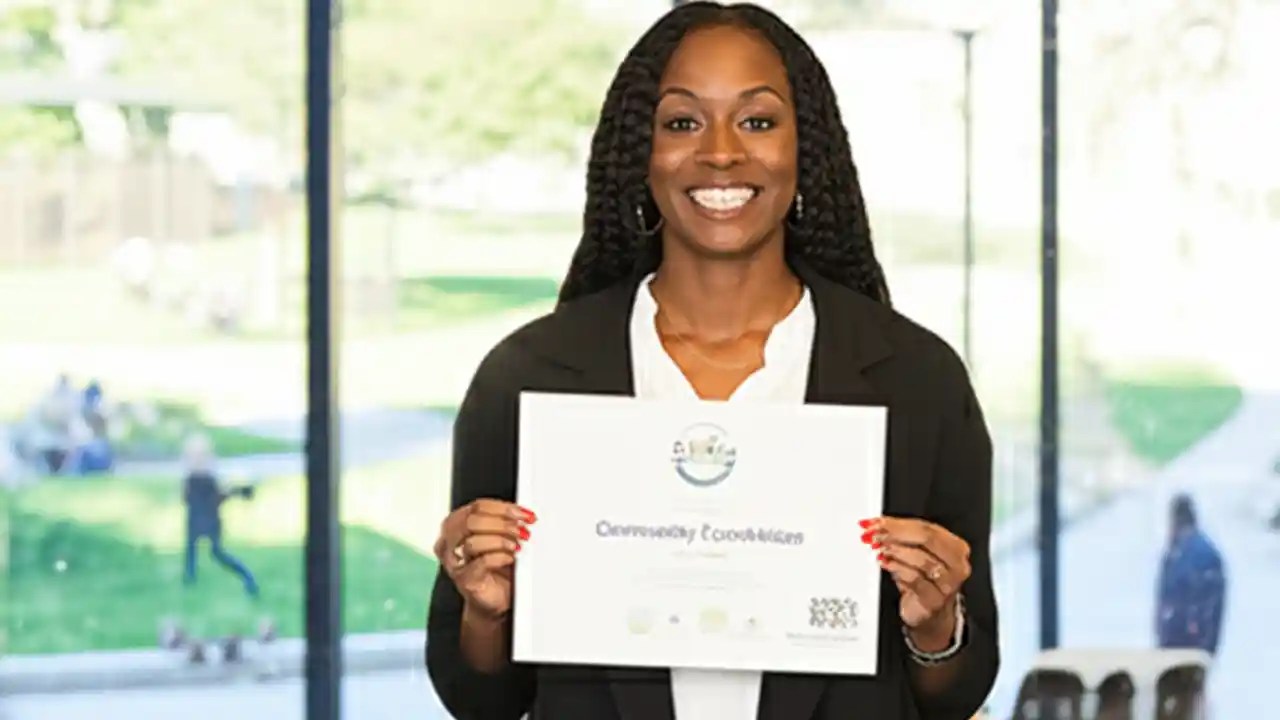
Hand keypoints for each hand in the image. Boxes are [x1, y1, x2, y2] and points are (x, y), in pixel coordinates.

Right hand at [433, 499, 535, 620]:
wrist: (495, 598)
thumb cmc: (497, 566)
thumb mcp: (500, 537)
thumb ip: (505, 522)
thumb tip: (523, 513)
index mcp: (457, 525)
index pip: (477, 507)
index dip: (503, 508)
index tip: (523, 514)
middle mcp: (451, 542)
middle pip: (471, 521)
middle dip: (502, 523)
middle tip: (522, 529)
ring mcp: (454, 563)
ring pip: (472, 542)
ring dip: (500, 540)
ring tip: (517, 545)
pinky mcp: (465, 581)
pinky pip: (480, 563)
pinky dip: (498, 557)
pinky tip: (510, 558)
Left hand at [861, 516, 969, 649]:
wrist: (930, 616)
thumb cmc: (924, 580)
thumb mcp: (917, 554)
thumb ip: (903, 536)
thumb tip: (878, 524)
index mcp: (956, 548)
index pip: (928, 528)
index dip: (900, 523)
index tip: (878, 521)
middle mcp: (957, 566)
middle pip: (927, 540)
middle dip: (897, 533)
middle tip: (875, 531)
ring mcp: (948, 585)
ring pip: (922, 560)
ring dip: (896, 550)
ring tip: (879, 547)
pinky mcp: (934, 601)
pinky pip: (915, 580)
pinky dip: (898, 569)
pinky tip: (885, 563)